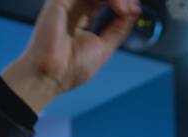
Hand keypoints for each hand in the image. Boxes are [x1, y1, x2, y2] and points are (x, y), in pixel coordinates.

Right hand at [1, 0, 140, 112]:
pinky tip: (118, 8)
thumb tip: (133, 12)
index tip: (134, 11)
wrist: (52, 77)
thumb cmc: (70, 68)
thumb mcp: (104, 47)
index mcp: (82, 17)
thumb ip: (118, 28)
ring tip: (125, 11)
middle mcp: (74, 7)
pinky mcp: (60, 0)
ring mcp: (68, 2)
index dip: (121, 2)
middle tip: (132, 10)